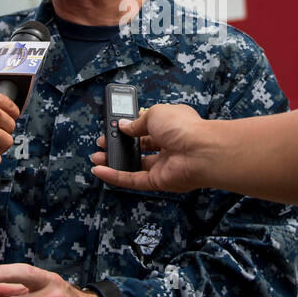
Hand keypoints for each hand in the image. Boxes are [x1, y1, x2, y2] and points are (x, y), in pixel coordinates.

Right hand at [89, 103, 207, 192]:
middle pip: (140, 147)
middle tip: (103, 142)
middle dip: (120, 145)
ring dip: (115, 162)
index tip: (114, 125)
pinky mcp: (159, 182)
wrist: (201, 151)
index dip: (131, 126)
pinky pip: (133, 180)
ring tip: (96, 157)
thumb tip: (124, 125)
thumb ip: (137, 122)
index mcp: (171, 126)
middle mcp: (169, 146)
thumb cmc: (184, 127)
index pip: (148, 126)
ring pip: (134, 165)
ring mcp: (164, 165)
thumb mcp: (155, 114)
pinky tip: (100, 171)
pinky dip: (115, 176)